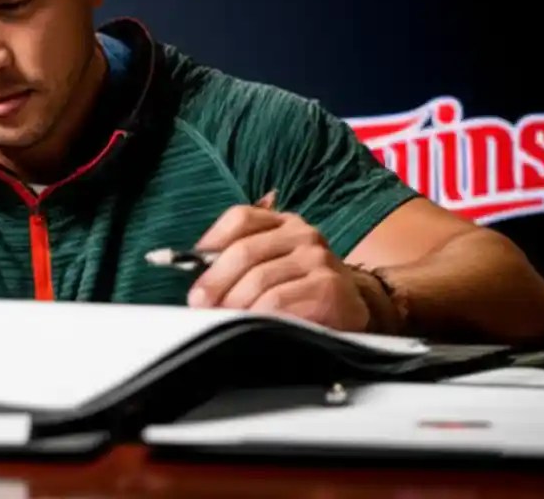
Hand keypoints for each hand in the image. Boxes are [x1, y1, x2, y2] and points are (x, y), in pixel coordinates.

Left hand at [187, 196, 370, 331]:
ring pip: (259, 280)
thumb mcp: (273, 264)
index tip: (190, 266)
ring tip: (224, 318)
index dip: (211, 241)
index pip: (240, 218)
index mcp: (283, 223)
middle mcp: (303, 235)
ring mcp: (318, 260)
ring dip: (234, 304)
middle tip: (200, 303)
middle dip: (215, 281)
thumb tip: (196, 277)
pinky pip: (278, 302)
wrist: (352, 307)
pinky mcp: (328, 289)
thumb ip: (239, 262)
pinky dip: (257, 316)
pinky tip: (252, 325)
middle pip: (244, 251)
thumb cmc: (301, 287)